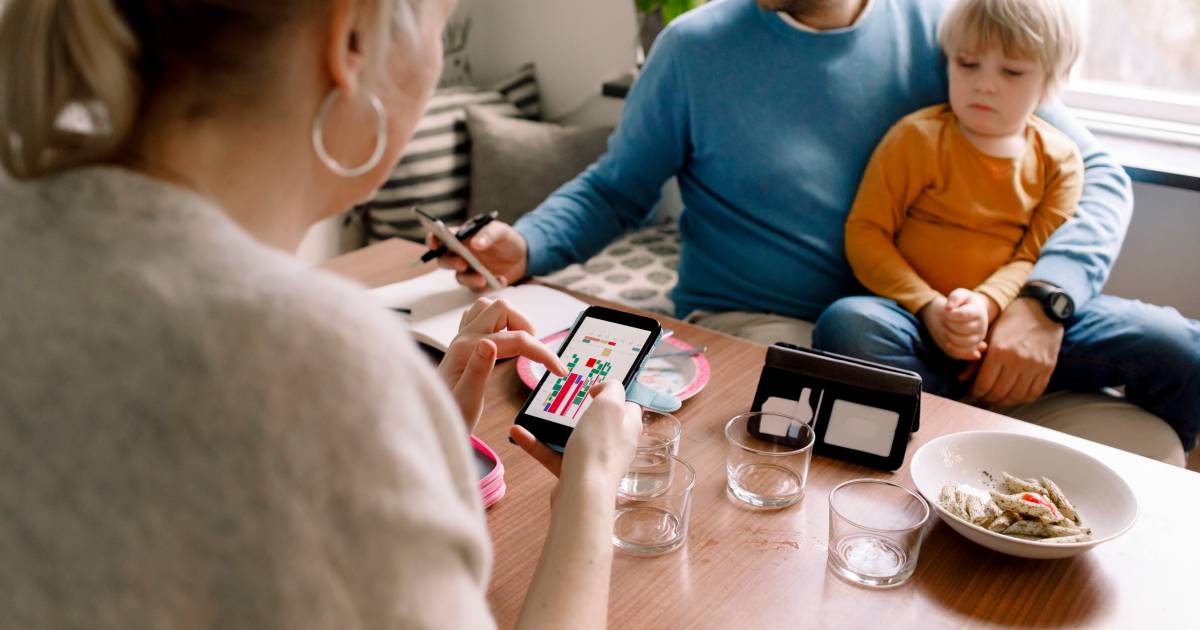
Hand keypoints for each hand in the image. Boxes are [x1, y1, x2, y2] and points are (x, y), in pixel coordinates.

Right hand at [430, 220, 528, 290]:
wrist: (523, 256)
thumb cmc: (506, 239)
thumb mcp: (500, 231)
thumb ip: (488, 234)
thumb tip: (474, 243)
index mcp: (461, 237)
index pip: (440, 238)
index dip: (433, 240)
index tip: (435, 244)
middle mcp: (459, 255)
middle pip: (444, 260)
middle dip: (450, 262)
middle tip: (463, 264)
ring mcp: (468, 270)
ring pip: (459, 277)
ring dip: (469, 278)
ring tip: (483, 278)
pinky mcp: (477, 283)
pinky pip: (477, 287)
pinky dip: (488, 284)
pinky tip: (502, 279)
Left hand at [439, 297, 566, 431]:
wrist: (430, 421)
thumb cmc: (451, 415)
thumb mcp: (467, 401)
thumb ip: (478, 370)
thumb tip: (489, 343)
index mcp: (467, 351)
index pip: (516, 340)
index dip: (542, 352)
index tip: (559, 370)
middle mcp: (463, 338)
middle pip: (503, 308)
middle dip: (526, 328)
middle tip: (535, 355)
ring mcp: (462, 337)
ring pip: (492, 307)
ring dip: (512, 321)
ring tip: (521, 346)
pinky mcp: (464, 342)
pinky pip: (482, 316)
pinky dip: (499, 323)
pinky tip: (503, 342)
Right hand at [510, 381, 641, 489]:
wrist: (582, 493)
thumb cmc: (599, 447)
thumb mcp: (610, 405)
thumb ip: (612, 389)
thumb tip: (603, 390)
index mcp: (629, 427)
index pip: (629, 406)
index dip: (615, 395)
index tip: (594, 389)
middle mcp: (616, 445)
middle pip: (602, 422)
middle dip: (583, 410)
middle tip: (565, 399)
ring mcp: (595, 461)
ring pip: (574, 439)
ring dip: (554, 426)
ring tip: (537, 414)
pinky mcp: (574, 475)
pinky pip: (554, 455)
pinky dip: (537, 444)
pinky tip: (517, 432)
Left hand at [920, 292, 987, 360]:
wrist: (969, 312)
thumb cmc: (963, 303)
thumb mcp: (959, 294)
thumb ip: (955, 298)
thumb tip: (949, 308)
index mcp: (978, 311)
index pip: (962, 315)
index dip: (949, 314)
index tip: (945, 310)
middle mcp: (982, 326)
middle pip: (961, 329)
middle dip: (948, 323)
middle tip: (944, 319)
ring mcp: (979, 338)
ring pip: (964, 342)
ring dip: (949, 335)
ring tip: (946, 328)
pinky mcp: (974, 347)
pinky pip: (965, 353)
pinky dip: (955, 349)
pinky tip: (948, 342)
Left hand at [970, 297, 1063, 405]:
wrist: (1042, 309)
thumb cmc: (1011, 321)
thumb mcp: (990, 336)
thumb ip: (976, 360)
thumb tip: (962, 379)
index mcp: (999, 351)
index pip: (984, 384)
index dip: (976, 393)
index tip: (974, 393)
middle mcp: (1017, 360)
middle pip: (999, 393)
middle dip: (988, 399)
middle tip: (984, 398)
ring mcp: (1034, 366)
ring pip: (1016, 396)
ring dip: (1005, 402)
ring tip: (998, 399)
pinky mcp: (1047, 368)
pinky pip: (1034, 392)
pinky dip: (1023, 398)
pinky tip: (1015, 396)